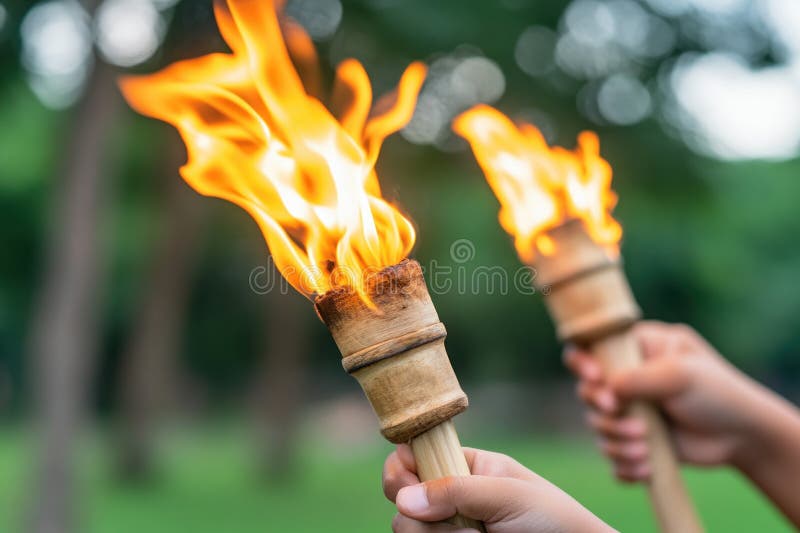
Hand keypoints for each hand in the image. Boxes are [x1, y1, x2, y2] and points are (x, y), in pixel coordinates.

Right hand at [383, 444, 614, 532]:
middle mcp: (450, 497)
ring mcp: (449, 529)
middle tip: (459, 522)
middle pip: (402, 498)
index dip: (401, 468)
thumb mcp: (509, 495)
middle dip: (421, 513)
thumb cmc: (554, 520)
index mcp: (465, 467)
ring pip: (407, 529)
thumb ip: (457, 491)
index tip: (405, 483)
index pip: (413, 456)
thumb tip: (403, 499)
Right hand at [565, 321, 789, 479]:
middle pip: (588, 392)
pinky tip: (644, 468)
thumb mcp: (681, 374)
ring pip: (599, 426)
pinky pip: (613, 455)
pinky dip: (623, 464)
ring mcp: (631, 409)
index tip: (597, 380)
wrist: (744, 436)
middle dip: (605, 412)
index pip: (591, 347)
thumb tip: (606, 388)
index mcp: (635, 348)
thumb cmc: (718, 393)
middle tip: (627, 419)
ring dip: (616, 442)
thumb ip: (638, 377)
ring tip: (645, 450)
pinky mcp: (636, 439)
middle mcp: (627, 377)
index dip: (583, 363)